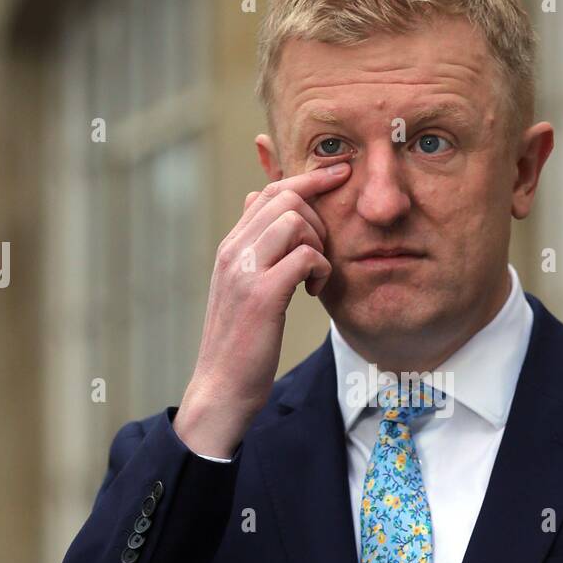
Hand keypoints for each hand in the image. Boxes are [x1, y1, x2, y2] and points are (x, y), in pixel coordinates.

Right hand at [174, 162, 349, 456]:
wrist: (221, 387)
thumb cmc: (241, 340)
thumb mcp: (241, 285)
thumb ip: (252, 244)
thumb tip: (257, 199)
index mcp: (230, 247)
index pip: (271, 192)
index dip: (309, 178)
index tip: (341, 175)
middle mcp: (233, 251)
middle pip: (286, 198)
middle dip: (319, 217)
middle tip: (323, 253)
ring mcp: (245, 271)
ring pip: (296, 221)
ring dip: (319, 243)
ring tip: (316, 275)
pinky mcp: (262, 295)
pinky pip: (306, 256)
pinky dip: (321, 268)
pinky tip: (313, 291)